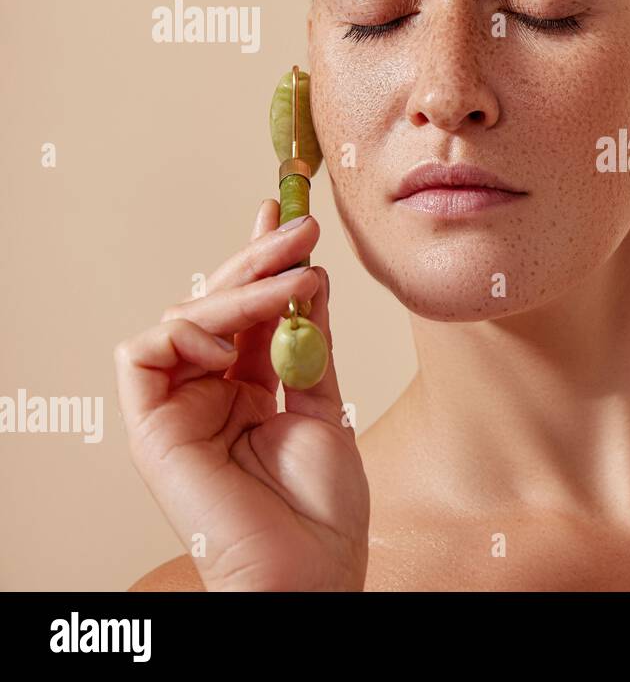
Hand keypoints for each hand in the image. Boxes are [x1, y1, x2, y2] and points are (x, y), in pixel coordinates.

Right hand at [114, 200, 369, 589]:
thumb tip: (311, 279)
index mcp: (249, 391)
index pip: (251, 312)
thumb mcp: (325, 405)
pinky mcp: (151, 427)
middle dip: (259, 259)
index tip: (289, 214)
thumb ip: (310, 344)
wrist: (310, 570)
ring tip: (299, 277)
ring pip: (186, 319)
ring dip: (243, 290)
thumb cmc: (322, 508)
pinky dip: (192, 330)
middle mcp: (209, 394)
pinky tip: (243, 335)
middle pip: (219, 307)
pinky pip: (147, 352)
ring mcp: (179, 409)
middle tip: (301, 227)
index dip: (265, 262)